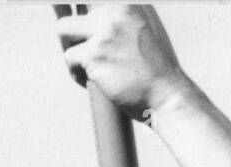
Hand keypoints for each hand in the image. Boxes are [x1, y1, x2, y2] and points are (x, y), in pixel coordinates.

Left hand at [57, 5, 192, 119]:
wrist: (166, 94)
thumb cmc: (156, 70)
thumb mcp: (144, 30)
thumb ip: (121, 20)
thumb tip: (92, 18)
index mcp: (128, 3)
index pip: (91, 1)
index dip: (84, 22)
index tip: (85, 35)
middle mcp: (116, 10)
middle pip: (75, 11)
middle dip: (75, 35)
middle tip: (87, 56)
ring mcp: (105, 31)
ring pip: (63, 30)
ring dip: (72, 51)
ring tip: (90, 70)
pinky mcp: (94, 54)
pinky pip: (68, 57)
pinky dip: (76, 73)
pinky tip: (92, 81)